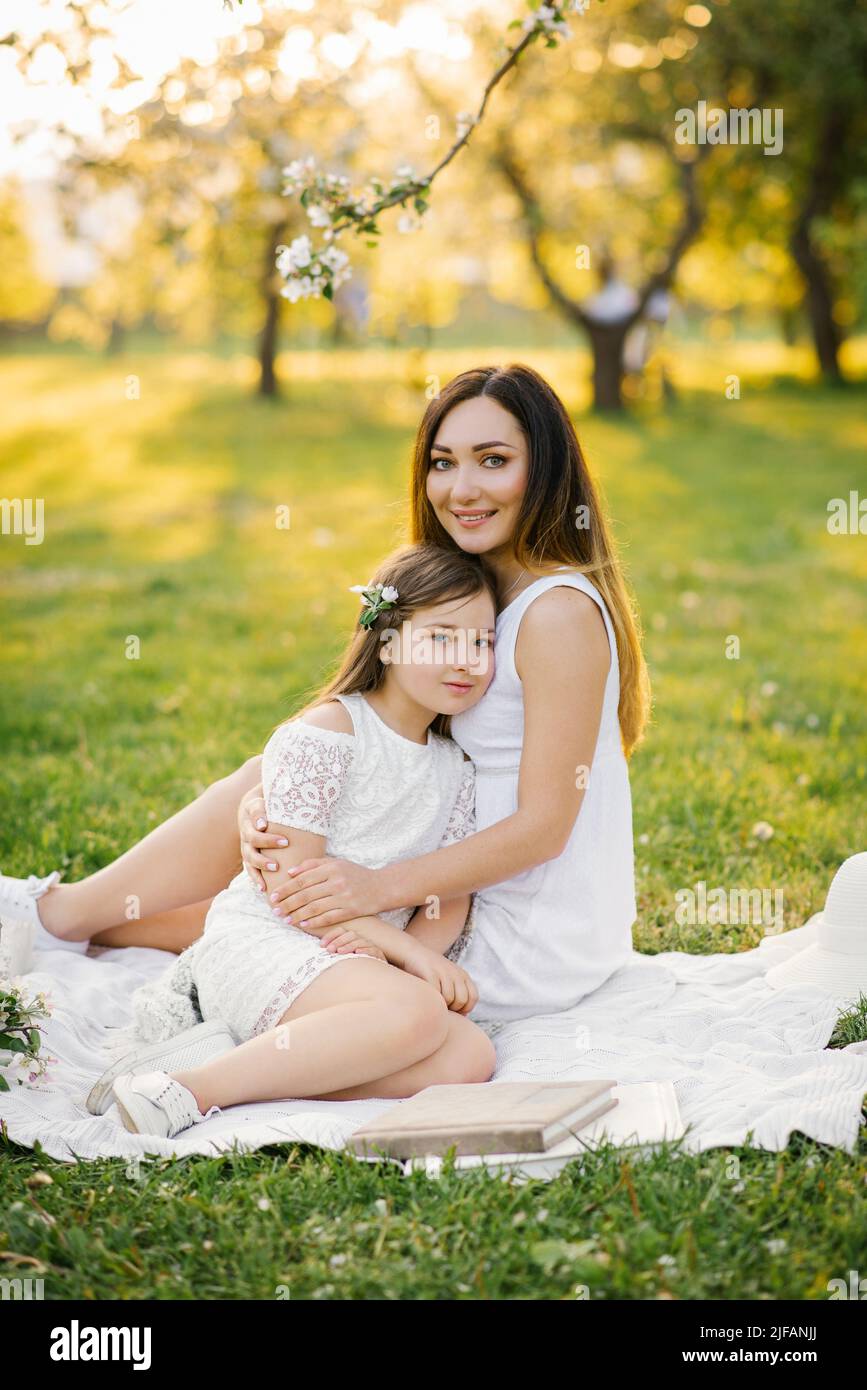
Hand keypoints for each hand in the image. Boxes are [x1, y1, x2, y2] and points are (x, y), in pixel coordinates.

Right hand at [238, 783, 288, 893]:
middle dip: (267, 840)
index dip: (258, 816)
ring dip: (261, 862)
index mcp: (251, 807)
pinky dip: (256, 878)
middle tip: (285, 842)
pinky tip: (264, 887)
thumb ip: (283, 780)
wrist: (258, 806)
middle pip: (251, 835)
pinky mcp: (249, 856)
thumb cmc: (272, 797)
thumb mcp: (274, 787)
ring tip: (275, 867)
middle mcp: (246, 826)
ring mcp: (246, 843)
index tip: (265, 822)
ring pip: (249, 855)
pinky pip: (249, 869)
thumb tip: (294, 767)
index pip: (253, 810)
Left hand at [268, 857, 382, 930]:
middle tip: (274, 910)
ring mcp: (344, 897)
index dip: (285, 889)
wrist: (382, 887)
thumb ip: (313, 864)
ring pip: (314, 908)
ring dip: (297, 915)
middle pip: (306, 894)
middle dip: (287, 904)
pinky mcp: (351, 910)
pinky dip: (314, 922)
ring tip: (285, 920)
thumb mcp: (336, 863)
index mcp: (331, 868)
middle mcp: (337, 881)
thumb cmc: (355, 874)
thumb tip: (290, 872)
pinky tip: (303, 924)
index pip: (302, 879)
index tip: (272, 896)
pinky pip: (328, 918)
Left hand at [319, 926, 387, 962]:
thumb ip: (331, 953)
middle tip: (330, 950)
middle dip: (338, 941)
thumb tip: (316, 950)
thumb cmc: (352, 968)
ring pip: (360, 941)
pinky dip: (365, 950)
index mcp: (350, 939)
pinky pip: (373, 949)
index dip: (331, 936)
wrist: (372, 978)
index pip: (340, 931)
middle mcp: (360, 940)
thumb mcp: (339, 960)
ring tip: (340, 952)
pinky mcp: (378, 954)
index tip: (321, 945)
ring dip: (349, 946)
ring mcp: (370, 946)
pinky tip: (358, 953)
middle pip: (350, 935)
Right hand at [400, 942, 478, 1014]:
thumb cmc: (429, 973)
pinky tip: (426, 996)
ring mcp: (444, 972)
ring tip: (432, 1001)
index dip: (465, 1008)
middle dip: (452, 1008)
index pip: (473, 997)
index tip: (453, 1011)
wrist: (411, 953)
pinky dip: (432, 999)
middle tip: (440, 1007)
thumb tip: (462, 1018)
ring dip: (440, 1004)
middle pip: (461, 1000)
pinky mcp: (431, 973)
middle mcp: (456, 972)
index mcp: (462, 974)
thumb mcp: (448, 979)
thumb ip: (456, 993)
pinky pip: (436, 993)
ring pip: (449, 998)